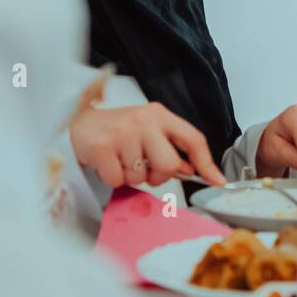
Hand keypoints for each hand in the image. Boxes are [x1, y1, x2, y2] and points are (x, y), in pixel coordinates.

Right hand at [69, 102, 224, 186]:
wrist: (80, 122)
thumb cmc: (118, 130)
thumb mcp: (148, 131)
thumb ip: (169, 148)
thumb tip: (191, 170)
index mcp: (160, 115)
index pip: (193, 139)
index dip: (207, 163)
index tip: (217, 181)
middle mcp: (144, 120)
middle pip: (169, 165)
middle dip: (157, 176)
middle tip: (142, 168)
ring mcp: (122, 132)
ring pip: (140, 176)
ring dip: (130, 176)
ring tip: (120, 160)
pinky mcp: (102, 146)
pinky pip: (117, 180)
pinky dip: (112, 178)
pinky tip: (106, 163)